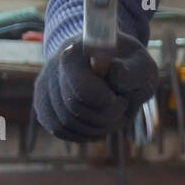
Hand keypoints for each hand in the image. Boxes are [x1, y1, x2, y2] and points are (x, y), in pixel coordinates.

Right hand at [33, 32, 157, 141]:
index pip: (83, 90)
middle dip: (104, 117)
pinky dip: (83, 133)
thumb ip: (134, 71)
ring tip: (112, 114)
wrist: (109, 65)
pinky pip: (60, 130)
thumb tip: (113, 75)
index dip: (106, 102)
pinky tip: (98, 122)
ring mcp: (44, 87)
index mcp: (77, 51)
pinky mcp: (43, 106)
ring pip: (65, 124)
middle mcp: (53, 67)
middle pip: (73, 110)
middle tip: (120, 106)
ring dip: (95, 128)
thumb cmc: (128, 66)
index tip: (119, 98)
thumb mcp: (141, 64)